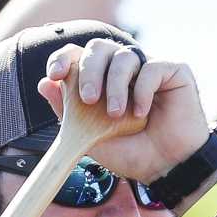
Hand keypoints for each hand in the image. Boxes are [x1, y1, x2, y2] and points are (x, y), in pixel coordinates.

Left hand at [37, 38, 209, 183]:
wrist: (165, 168)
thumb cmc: (130, 151)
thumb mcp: (89, 137)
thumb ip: (67, 112)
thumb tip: (43, 84)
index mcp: (101, 80)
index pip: (78, 56)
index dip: (64, 59)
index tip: (56, 75)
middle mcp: (123, 69)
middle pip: (99, 48)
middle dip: (89, 71)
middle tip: (88, 99)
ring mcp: (147, 68)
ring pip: (124, 56)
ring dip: (115, 85)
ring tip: (115, 115)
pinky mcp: (173, 71)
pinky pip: (153, 67)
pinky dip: (143, 89)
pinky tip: (141, 113)